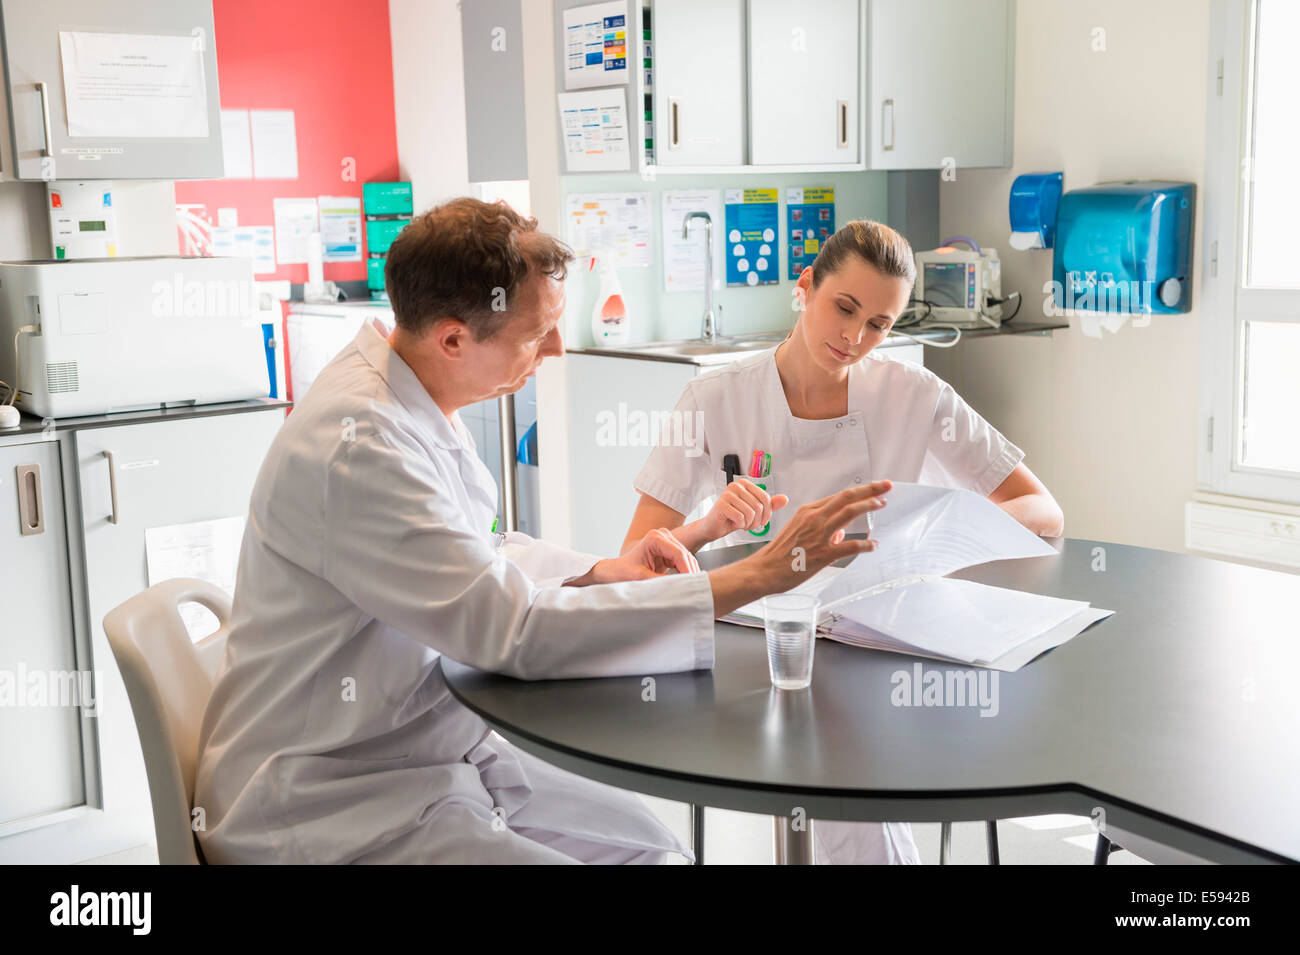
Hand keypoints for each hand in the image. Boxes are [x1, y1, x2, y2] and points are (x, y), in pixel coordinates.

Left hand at [573, 528, 700, 584]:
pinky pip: (683, 561)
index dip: (687, 569)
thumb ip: (661, 580)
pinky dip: (685, 571)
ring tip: (691, 587)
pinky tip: (686, 582)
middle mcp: (662, 535)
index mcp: (654, 538)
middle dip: (690, 571)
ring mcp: (667, 541)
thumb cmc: (623, 571)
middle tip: (694, 588)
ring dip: (689, 572)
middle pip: (684, 555)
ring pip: (686, 558)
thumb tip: (679, 586)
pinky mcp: (669, 549)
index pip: (678, 553)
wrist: (617, 570)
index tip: (691, 583)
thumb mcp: (641, 577)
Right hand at [700, 478, 789, 539]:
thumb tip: (785, 499)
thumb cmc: (733, 517)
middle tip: (749, 524)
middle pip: (759, 506)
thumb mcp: (755, 511)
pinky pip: (740, 518)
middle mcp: (736, 485)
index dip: (767, 513)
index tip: (761, 520)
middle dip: (757, 521)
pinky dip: (739, 525)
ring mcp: (727, 494)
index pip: (765, 498)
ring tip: (741, 523)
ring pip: (750, 513)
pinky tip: (733, 523)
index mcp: (745, 484)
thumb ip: (770, 505)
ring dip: (748, 524)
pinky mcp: (721, 504)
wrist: (714, 527)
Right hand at [752, 480, 891, 589]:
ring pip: (850, 513)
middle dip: (871, 489)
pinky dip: (865, 545)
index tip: (875, 488)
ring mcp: (819, 535)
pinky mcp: (823, 553)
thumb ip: (821, 528)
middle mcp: (815, 519)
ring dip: (869, 506)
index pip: (839, 496)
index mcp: (808, 511)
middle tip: (887, 486)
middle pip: (847, 497)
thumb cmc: (780, 553)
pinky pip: (850, 545)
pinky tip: (872, 545)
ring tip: (882, 504)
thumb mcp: (798, 532)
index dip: (860, 491)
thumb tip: (841, 532)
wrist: (765, 570)